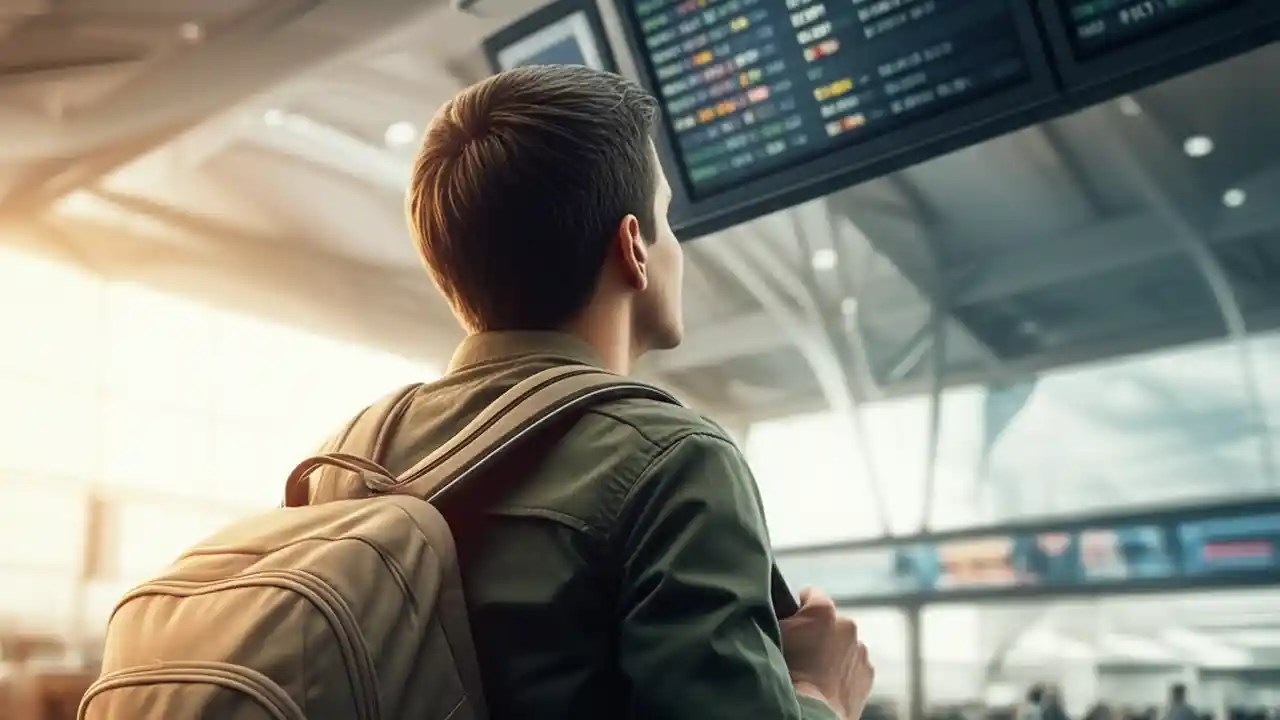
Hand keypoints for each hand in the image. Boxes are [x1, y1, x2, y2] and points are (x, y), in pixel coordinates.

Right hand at [780, 588, 874, 719]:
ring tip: (816, 671)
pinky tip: (829, 682)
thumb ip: (785, 617)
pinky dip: (844, 669)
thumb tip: (786, 612)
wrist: (810, 714)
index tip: (792, 621)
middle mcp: (847, 624)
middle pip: (830, 621)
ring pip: (844, 643)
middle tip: (803, 651)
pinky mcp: (868, 673)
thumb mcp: (775, 636)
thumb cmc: (786, 674)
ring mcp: (860, 650)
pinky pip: (854, 664)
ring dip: (833, 651)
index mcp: (823, 611)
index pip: (811, 594)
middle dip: (819, 631)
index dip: (798, 607)